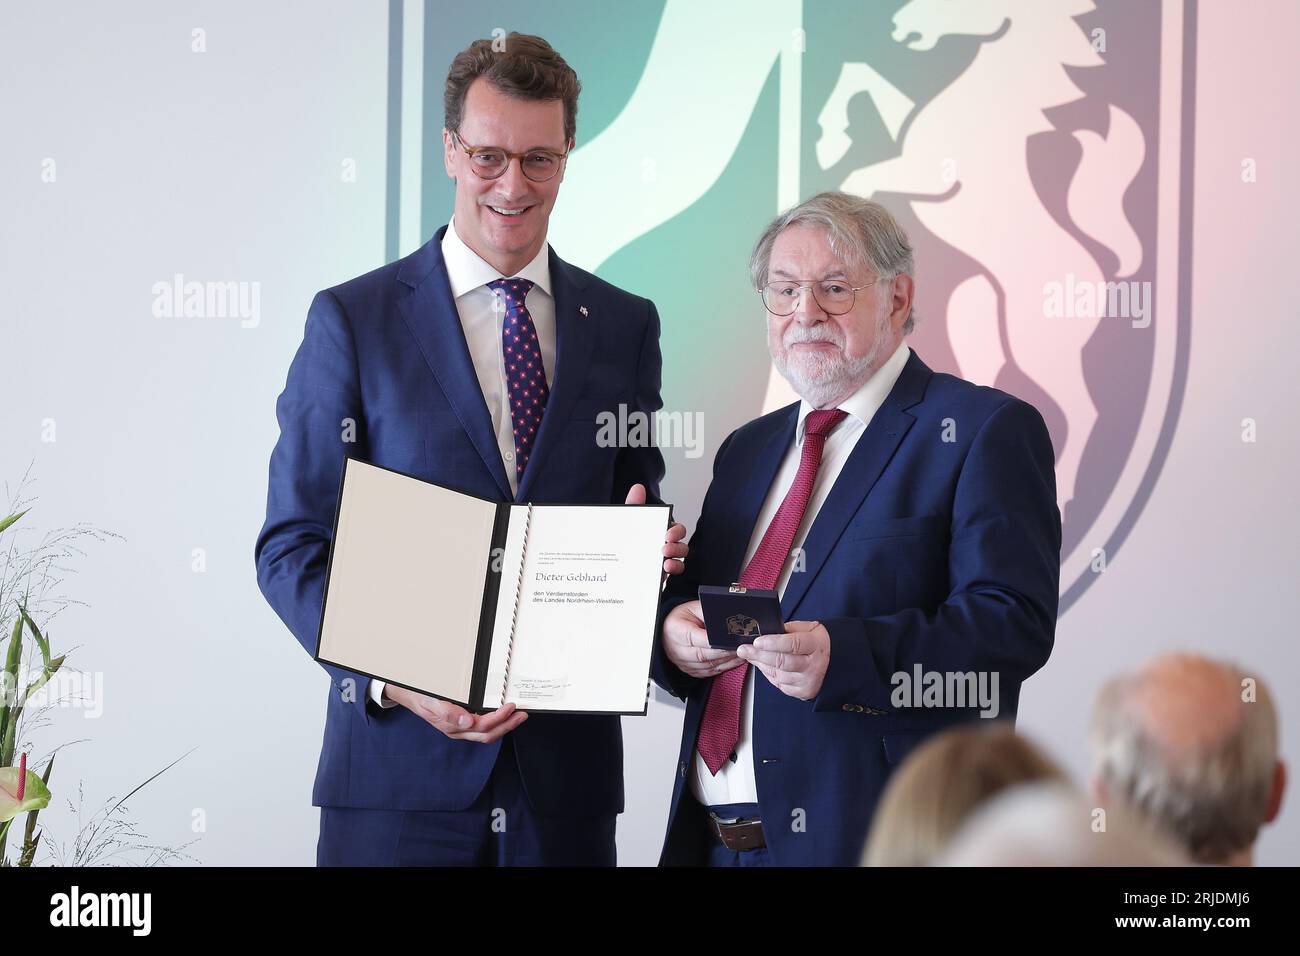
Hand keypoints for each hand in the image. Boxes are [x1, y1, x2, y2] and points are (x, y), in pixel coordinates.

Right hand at [383, 684, 527, 742]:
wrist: (406, 694)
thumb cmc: (419, 695)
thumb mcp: (431, 701)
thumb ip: (447, 712)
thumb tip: (467, 722)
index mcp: (452, 726)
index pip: (481, 726)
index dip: (499, 719)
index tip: (510, 707)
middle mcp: (457, 730)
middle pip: (487, 734)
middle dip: (507, 726)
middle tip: (522, 715)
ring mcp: (459, 728)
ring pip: (485, 734)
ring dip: (504, 726)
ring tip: (517, 716)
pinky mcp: (460, 723)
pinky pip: (481, 728)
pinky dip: (495, 722)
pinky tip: (502, 715)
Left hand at [624, 482, 688, 574]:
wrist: (610, 557)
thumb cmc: (625, 536)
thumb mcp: (628, 520)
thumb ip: (633, 505)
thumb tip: (638, 488)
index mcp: (661, 531)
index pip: (677, 529)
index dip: (676, 531)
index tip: (668, 534)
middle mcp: (665, 546)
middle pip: (681, 546)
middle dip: (677, 547)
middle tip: (665, 549)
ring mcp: (663, 562)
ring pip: (680, 562)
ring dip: (676, 562)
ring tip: (666, 564)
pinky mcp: (658, 575)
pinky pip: (671, 574)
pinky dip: (671, 572)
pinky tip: (663, 572)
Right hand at [661, 600, 742, 678]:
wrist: (667, 629)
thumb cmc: (681, 617)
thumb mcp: (694, 608)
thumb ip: (709, 613)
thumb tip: (728, 620)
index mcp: (676, 631)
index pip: (698, 639)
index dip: (716, 643)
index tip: (731, 641)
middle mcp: (677, 650)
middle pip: (704, 656)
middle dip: (726, 653)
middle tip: (742, 647)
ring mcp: (683, 663)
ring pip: (708, 666)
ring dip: (727, 661)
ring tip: (742, 653)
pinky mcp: (690, 670)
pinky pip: (709, 672)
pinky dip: (723, 667)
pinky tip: (734, 661)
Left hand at [736, 620, 829, 699]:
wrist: (836, 663)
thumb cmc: (818, 643)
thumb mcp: (809, 628)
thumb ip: (789, 629)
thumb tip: (766, 632)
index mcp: (816, 645)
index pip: (793, 644)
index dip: (773, 643)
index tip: (757, 641)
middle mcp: (813, 666)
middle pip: (782, 661)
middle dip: (759, 655)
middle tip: (743, 649)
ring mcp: (808, 681)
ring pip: (778, 674)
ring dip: (760, 664)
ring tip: (749, 655)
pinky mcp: (802, 692)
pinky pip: (779, 684)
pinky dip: (768, 674)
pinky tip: (761, 665)